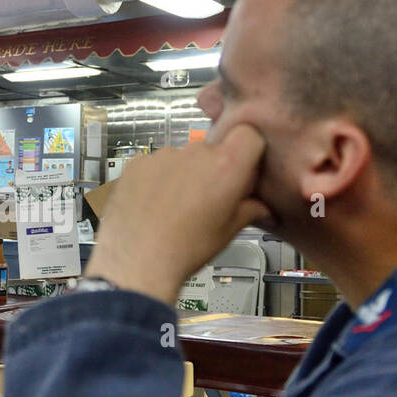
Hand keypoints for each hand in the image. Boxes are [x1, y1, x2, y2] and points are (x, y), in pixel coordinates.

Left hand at [84, 124, 268, 305]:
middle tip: (207, 199)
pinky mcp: (137, 163)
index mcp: (225, 166)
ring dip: (183, 174)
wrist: (136, 262)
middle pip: (212, 148)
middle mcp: (194, 152)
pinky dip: (157, 179)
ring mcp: (162, 155)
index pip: (248, 134)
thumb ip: (249, 210)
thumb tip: (260, 207)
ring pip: (182, 158)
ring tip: (175, 207)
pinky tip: (153, 205)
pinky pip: (155, 165)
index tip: (242, 171)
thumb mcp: (226, 233)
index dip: (247, 151)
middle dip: (213, 168)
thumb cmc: (185, 249)